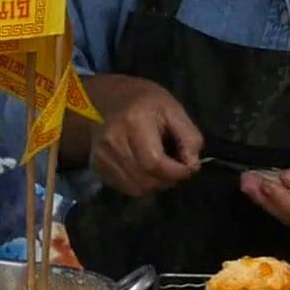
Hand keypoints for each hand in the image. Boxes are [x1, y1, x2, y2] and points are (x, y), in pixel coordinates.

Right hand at [85, 79, 203, 198]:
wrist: (107, 100)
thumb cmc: (145, 103)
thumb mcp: (174, 110)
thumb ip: (189, 137)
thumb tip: (192, 166)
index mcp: (133, 121)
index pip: (155, 163)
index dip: (176, 172)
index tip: (188, 167)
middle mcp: (113, 141)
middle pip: (145, 180)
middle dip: (168, 180)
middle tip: (176, 168)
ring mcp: (101, 156)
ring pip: (136, 189)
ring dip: (156, 184)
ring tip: (161, 168)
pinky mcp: (97, 167)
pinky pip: (126, 188)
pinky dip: (142, 185)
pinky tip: (145, 169)